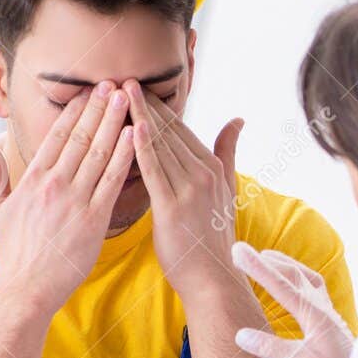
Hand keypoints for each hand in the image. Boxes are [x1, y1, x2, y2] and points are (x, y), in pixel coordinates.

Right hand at [0, 82, 133, 316]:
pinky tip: (135, 136)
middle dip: (98, 108)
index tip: (87, 91)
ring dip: (114, 123)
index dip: (74, 111)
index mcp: (32, 179)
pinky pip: (112, 181)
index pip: (56, 136)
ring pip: (98, 153)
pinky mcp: (94, 219)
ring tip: (127, 99)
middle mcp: (54, 185)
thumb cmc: (13, 251)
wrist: (26, 288)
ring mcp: (74, 201)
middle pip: (80, 138)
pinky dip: (124, 156)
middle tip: (113, 84)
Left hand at [126, 82, 242, 299]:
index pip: (181, 130)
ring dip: (139, 117)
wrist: (213, 278)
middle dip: (146, 104)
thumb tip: (237, 120)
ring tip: (119, 92)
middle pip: (169, 132)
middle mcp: (203, 174)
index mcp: (212, 169)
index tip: (139, 88)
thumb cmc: (213, 239)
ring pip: (160, 145)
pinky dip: (143, 147)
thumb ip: (228, 153)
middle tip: (123, 79)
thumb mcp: (227, 190)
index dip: (159, 107)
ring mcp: (189, 190)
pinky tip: (131, 127)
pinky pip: (155, 171)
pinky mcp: (173, 207)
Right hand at [231, 243, 353, 357]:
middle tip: (241, 251)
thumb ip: (270, 347)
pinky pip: (314, 289)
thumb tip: (240, 334)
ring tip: (266, 258)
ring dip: (284, 265)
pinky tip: (295, 285)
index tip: (237, 249)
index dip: (256, 266)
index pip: (280, 284)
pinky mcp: (331, 321)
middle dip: (266, 261)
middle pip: (293, 274)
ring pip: (305, 278)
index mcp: (314, 314)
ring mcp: (329, 313)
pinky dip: (299, 279)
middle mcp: (322, 308)